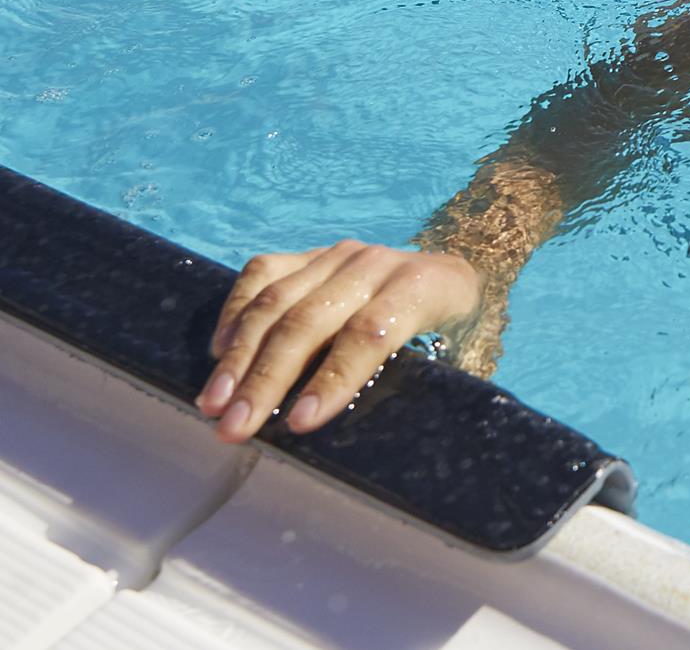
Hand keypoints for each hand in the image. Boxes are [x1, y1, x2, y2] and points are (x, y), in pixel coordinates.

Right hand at [197, 241, 483, 442]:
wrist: (458, 270)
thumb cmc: (460, 329)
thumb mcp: (469, 356)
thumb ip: (438, 387)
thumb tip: (396, 443)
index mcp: (423, 287)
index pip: (370, 333)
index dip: (335, 378)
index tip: (298, 423)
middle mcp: (376, 264)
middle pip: (311, 321)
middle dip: (267, 379)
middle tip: (234, 428)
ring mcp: (338, 254)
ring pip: (277, 300)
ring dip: (239, 356)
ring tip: (214, 404)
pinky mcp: (310, 254)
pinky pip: (261, 273)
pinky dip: (235, 312)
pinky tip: (218, 355)